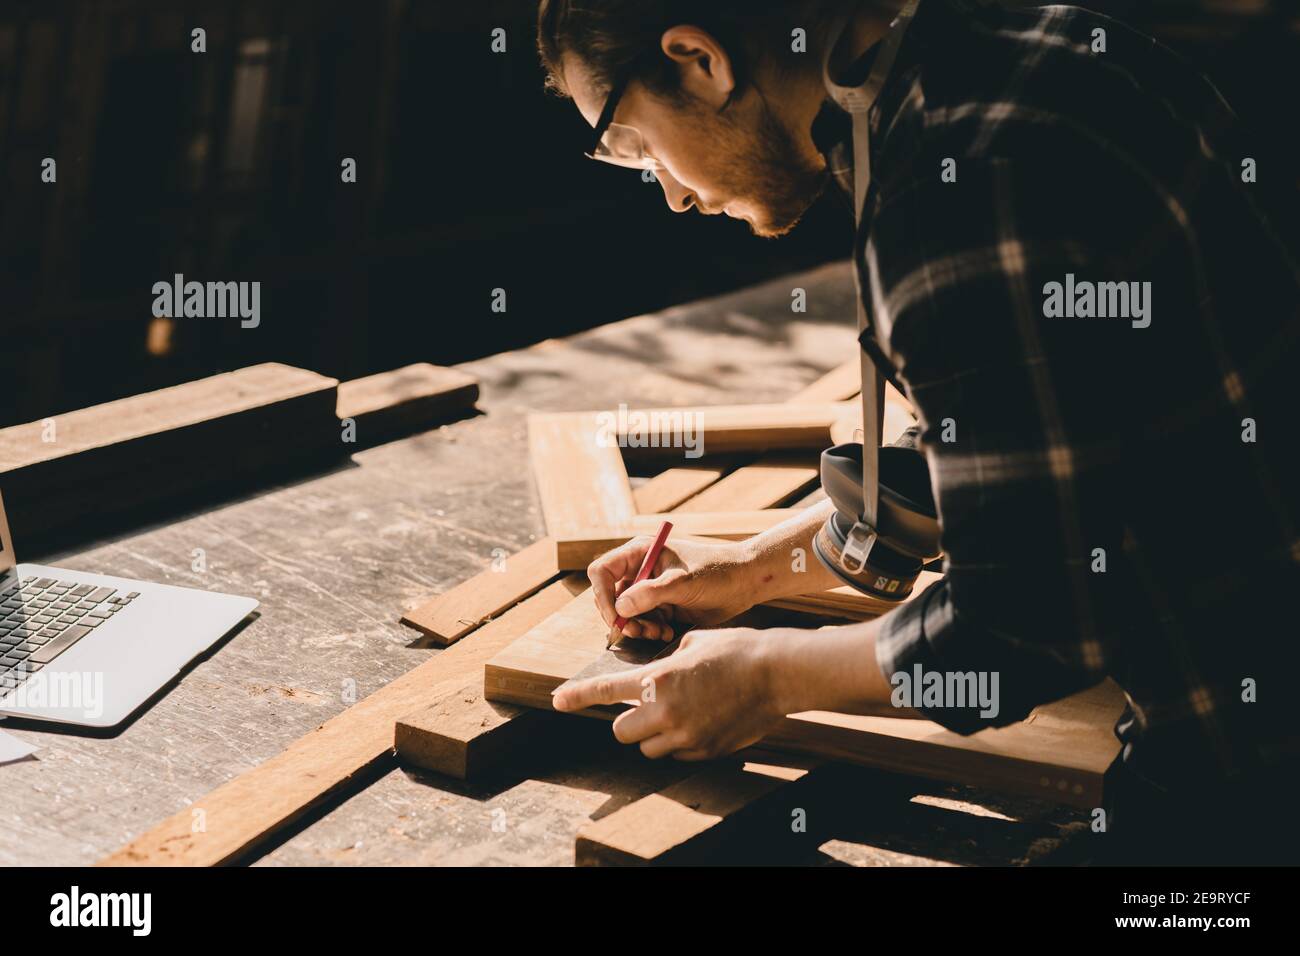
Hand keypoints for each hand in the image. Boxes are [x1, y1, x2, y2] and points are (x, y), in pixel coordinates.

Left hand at [552, 626, 790, 759]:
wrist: (778, 673)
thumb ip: (666, 662)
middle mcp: (665, 711)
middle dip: (628, 720)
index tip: (557, 701)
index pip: (605, 691)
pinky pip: (677, 754)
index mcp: (657, 679)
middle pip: (621, 730)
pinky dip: (680, 743)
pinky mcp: (705, 751)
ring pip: (648, 747)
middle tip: (645, 706)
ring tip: (679, 714)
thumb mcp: (693, 642)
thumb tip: (656, 674)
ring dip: (653, 734)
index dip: (577, 697)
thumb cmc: (737, 649)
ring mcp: (685, 736)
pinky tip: (701, 722)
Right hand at [588, 536, 759, 640]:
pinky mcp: (661, 605)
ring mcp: (650, 588)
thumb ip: (650, 593)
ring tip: (659, 633)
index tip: (616, 618)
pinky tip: (667, 632)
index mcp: (640, 553)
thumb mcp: (683, 582)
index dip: (603, 595)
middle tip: (640, 632)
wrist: (745, 583)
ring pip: (626, 614)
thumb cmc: (716, 572)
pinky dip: (650, 631)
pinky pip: (642, 622)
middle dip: (622, 618)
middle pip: (610, 597)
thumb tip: (619, 608)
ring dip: (638, 627)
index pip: (603, 571)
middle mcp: (641, 569)